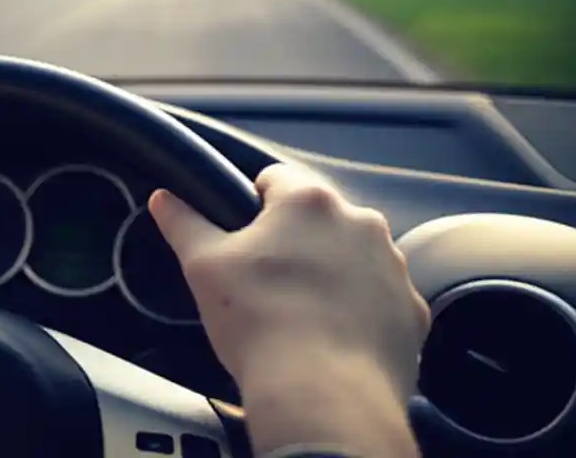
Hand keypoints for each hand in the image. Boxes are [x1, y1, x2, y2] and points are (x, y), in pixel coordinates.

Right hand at [150, 163, 428, 457]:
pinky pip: (380, 300)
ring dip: (329, 274)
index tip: (241, 241)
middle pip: (317, 220)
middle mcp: (361, 223)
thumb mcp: (203, 267)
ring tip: (299, 315)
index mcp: (309, 202)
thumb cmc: (259, 323)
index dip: (250, 206)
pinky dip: (359, 312)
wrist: (321, 395)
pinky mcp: (412, 311)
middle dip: (293, 243)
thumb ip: (184, 223)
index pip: (274, 179)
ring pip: (352, 258)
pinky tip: (331, 338)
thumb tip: (164, 198)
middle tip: (264, 284)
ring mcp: (393, 267)